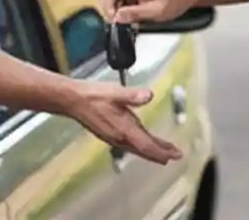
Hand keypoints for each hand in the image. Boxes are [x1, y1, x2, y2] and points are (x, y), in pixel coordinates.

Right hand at [67, 81, 182, 164]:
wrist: (72, 101)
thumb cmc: (93, 96)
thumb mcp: (115, 92)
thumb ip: (133, 95)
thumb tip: (149, 95)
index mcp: (124, 129)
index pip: (148, 145)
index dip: (163, 151)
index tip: (177, 154)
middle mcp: (120, 137)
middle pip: (144, 150)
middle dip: (160, 153)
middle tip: (175, 155)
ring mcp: (113, 138)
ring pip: (137, 148)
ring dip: (151, 151)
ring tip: (163, 152)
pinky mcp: (109, 134)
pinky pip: (130, 145)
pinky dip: (141, 146)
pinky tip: (142, 142)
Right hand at [101, 0, 198, 24]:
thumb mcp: (157, 11)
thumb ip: (136, 14)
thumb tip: (117, 17)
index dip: (108, 4)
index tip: (113, 19)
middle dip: (107, 5)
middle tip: (115, 20)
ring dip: (113, 6)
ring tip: (124, 19)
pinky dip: (119, 6)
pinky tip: (128, 15)